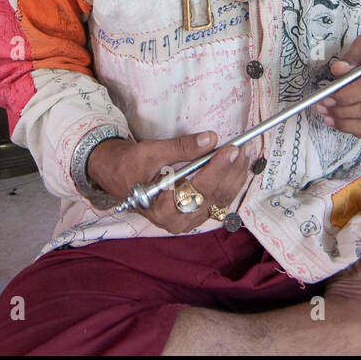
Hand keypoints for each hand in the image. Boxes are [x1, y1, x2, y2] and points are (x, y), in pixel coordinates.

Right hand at [87, 131, 258, 234]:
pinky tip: (236, 166)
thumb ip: (181, 147)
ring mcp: (188, 220)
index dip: (217, 169)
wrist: (117, 176)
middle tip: (241, 148)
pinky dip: (229, 182)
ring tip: (243, 154)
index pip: (198, 190)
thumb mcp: (152, 152)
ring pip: (220, 199)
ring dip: (234, 176)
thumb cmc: (130, 165)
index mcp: (162, 209)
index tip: (230, 150)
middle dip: (230, 171)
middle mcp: (178, 220)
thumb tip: (210, 139)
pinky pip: (218, 199)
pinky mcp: (194, 213)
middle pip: (213, 196)